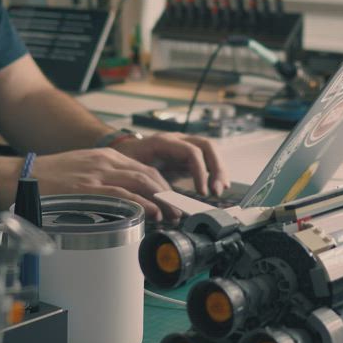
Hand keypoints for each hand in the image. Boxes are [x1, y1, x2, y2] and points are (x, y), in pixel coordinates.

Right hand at [31, 148, 175, 221]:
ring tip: (170, 217)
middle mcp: (106, 161)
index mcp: (106, 156)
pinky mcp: (88, 188)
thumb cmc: (50, 178)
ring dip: (160, 201)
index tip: (172, 202)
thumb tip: (126, 201)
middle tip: (177, 212)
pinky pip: (122, 195)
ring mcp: (98, 173)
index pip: (145, 168)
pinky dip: (141, 204)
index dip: (163, 186)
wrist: (22, 176)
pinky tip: (151, 214)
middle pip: (149, 174)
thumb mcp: (83, 170)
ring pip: (141, 182)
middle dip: (167, 194)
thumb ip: (104, 180)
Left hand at [111, 132, 229, 199]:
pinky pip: (206, 159)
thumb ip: (145, 182)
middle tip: (217, 190)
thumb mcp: (131, 168)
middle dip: (216, 168)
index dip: (199, 171)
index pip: (191, 151)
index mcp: (164, 141)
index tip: (202, 192)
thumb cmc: (125, 159)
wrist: (122, 149)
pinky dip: (214, 172)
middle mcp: (177, 139)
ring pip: (210, 151)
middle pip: (206, 146)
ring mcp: (184, 145)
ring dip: (219, 170)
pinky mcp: (186, 155)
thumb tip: (159, 202)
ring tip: (220, 189)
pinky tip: (216, 186)